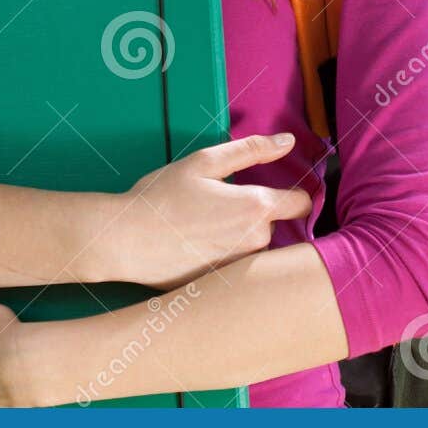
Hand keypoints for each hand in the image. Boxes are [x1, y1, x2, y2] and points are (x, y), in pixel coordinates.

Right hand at [113, 133, 311, 289]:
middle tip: (219, 207)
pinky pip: (236, 268)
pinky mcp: (223, 285)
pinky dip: (223, 257)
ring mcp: (240, 268)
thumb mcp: (204, 162)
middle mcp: (256, 242)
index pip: (301, 204)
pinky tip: (196, 248)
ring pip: (254, 247)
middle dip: (256, 215)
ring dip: (240, 237)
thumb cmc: (162, 196)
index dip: (291, 194)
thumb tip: (288, 141)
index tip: (272, 190)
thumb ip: (252, 149)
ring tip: (203, 228)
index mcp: (256, 208)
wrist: (126, 240)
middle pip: (274, 226)